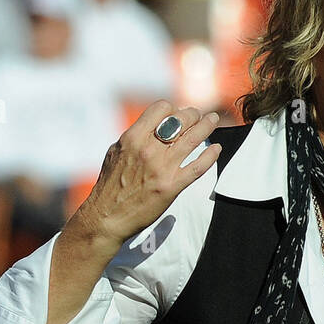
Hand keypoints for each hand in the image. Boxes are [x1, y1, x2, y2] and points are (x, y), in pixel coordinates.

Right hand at [71, 101, 222, 248]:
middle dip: (193, 114)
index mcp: (133, 137)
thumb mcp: (117, 151)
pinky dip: (210, 155)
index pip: (161, 109)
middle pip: (180, 120)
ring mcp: (162, 167)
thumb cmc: (111, 184)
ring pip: (192, 138)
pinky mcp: (172, 186)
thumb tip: (153, 126)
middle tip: (199, 116)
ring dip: (207, 126)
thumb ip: (135, 136)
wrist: (107, 215)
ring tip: (213, 120)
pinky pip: (198, 167)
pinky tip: (216, 148)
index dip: (173, 108)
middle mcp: (149, 149)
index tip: (178, 113)